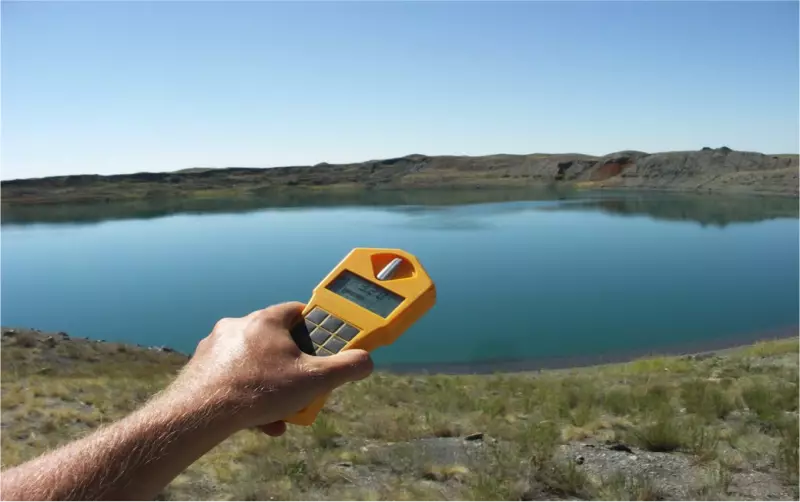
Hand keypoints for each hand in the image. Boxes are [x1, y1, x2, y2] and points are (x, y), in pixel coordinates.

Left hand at [171, 302, 373, 434]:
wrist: (200, 413)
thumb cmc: (259, 390)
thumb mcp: (314, 380)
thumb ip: (346, 367)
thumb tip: (367, 361)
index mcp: (265, 320)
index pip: (297, 311)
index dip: (315, 326)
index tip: (323, 344)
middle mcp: (238, 326)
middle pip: (276, 341)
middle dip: (292, 366)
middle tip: (302, 385)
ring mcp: (215, 347)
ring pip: (253, 364)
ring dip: (270, 386)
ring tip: (279, 414)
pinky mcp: (201, 369)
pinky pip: (232, 378)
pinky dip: (247, 397)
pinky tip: (256, 421)